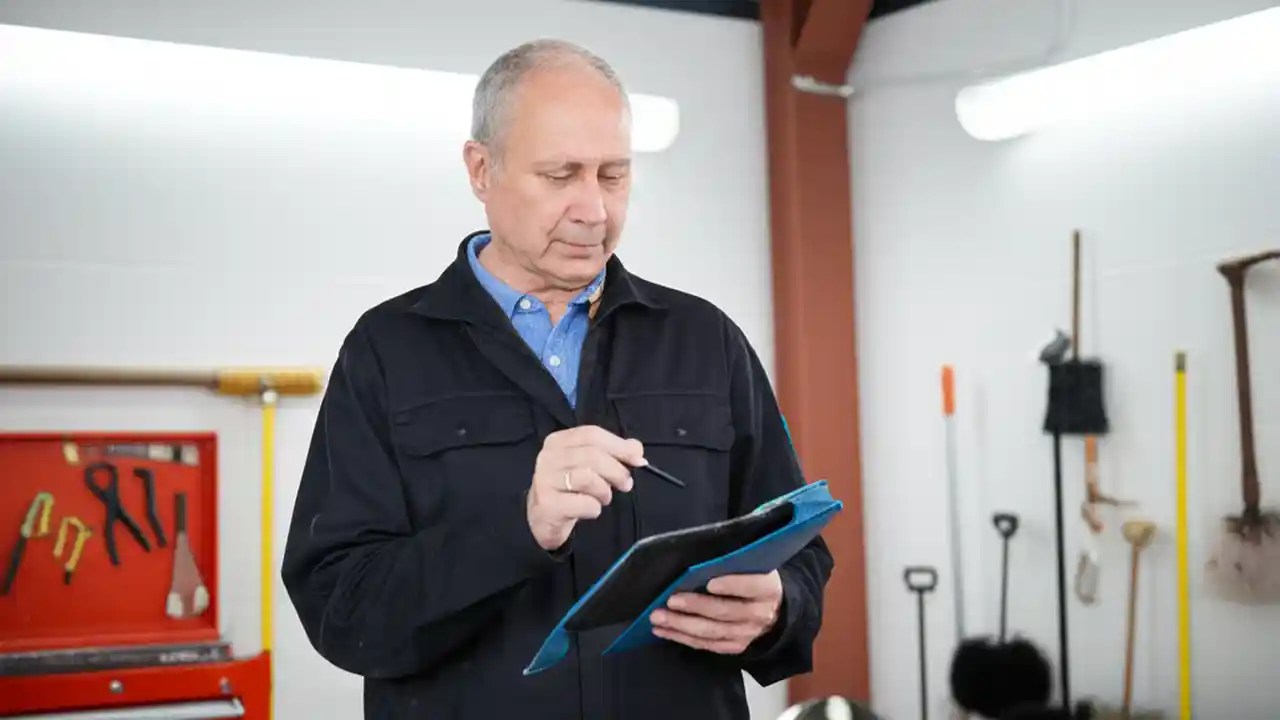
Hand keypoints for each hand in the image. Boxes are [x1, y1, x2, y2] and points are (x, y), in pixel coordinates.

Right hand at [527, 425, 644, 550]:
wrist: (543, 519)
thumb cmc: (569, 488)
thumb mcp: (588, 465)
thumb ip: (612, 452)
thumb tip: (636, 448)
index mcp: (558, 441)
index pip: (592, 435)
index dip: (619, 446)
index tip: (638, 459)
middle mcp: (548, 457)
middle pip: (593, 456)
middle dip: (617, 471)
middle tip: (626, 485)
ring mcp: (545, 480)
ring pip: (588, 479)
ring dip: (605, 491)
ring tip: (603, 498)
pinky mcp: (548, 505)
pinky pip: (584, 503)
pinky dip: (595, 508)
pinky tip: (589, 510)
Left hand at [649, 571, 782, 653]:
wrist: (773, 609)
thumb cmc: (753, 578)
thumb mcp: (753, 566)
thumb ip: (733, 562)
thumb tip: (699, 561)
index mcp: (767, 588)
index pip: (751, 586)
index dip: (732, 585)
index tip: (709, 582)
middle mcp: (759, 614)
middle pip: (725, 611)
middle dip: (695, 606)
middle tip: (670, 600)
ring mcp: (746, 634)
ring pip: (711, 631)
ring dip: (681, 625)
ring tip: (658, 617)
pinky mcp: (734, 646)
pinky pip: (705, 644)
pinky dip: (682, 638)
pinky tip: (662, 630)